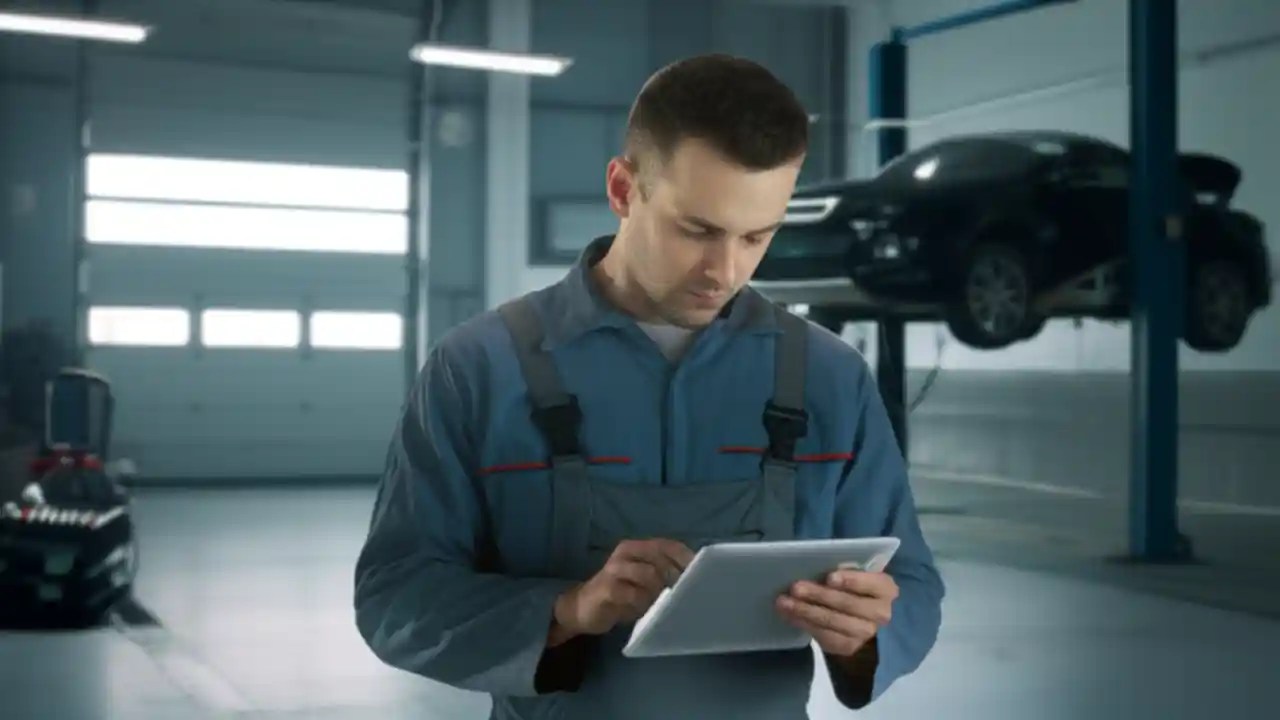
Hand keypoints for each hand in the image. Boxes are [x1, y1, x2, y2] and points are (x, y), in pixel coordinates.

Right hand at [549, 538, 693, 645]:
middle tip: (685, 594)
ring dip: (660, 591)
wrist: (581, 609)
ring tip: (661, 604)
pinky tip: (643, 611)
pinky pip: (633, 594)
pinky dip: (643, 603)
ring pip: (649, 574)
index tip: (703, 573)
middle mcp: (626, 553)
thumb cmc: (620, 595)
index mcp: (637, 547)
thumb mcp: (644, 583)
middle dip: (676, 576)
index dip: (686, 558)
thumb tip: (694, 582)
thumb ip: (662, 576)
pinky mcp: (607, 588)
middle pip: (661, 558)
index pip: (668, 545)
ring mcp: (614, 569)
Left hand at [775, 569, 898, 657]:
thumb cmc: (853, 586)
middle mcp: (881, 613)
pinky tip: (789, 615)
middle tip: (795, 587)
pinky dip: (804, 624)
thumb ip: (842, 569)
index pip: (871, 583)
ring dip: (806, 611)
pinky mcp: (849, 647)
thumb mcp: (854, 573)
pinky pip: (825, 637)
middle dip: (819, 595)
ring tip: (784, 602)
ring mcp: (866, 633)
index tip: (829, 577)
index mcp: (885, 588)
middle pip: (848, 604)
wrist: (859, 618)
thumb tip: (813, 564)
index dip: (851, 581)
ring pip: (833, 622)